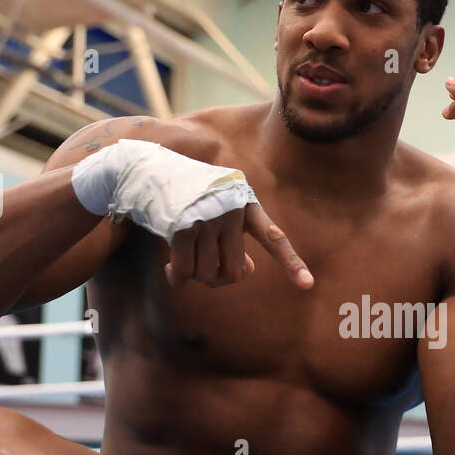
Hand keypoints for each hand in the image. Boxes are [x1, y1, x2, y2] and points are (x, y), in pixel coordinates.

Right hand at [165, 202, 312, 289]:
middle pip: (236, 272)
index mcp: (245, 203)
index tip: (308, 285)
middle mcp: (230, 210)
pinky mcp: (181, 228)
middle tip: (203, 270)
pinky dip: (178, 278)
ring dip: (195, 277)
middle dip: (218, 279)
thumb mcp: (219, 206)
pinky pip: (186, 272)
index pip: (273, 237)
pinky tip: (171, 270)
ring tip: (183, 260)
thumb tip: (249, 272)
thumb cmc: (186, 194)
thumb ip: (236, 237)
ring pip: (209, 275)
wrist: (147, 169)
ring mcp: (206, 218)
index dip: (291, 262)